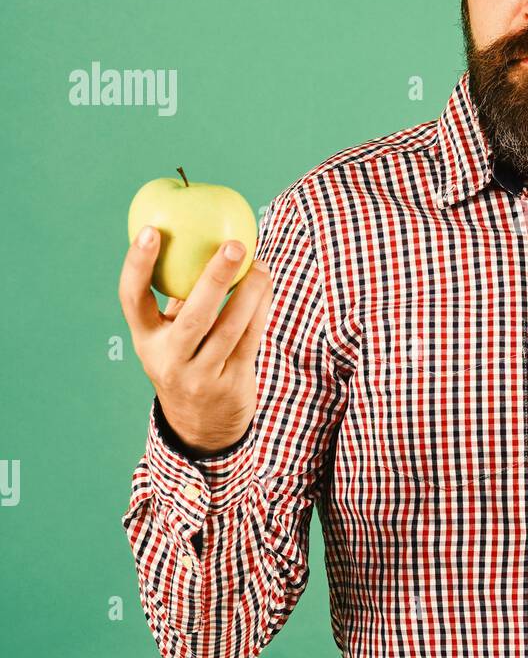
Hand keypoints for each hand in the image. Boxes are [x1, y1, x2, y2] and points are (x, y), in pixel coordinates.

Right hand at [118, 229, 273, 454]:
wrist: (201, 426)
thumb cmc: (186, 359)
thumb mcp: (169, 335)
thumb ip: (178, 297)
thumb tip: (193, 236)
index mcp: (146, 340)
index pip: (132, 299)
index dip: (138, 264)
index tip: (151, 231)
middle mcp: (168, 359)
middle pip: (193, 316)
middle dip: (214, 278)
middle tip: (235, 245)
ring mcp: (200, 375)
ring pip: (229, 328)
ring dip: (249, 292)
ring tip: (260, 265)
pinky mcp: (231, 383)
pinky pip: (250, 339)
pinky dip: (260, 309)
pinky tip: (265, 287)